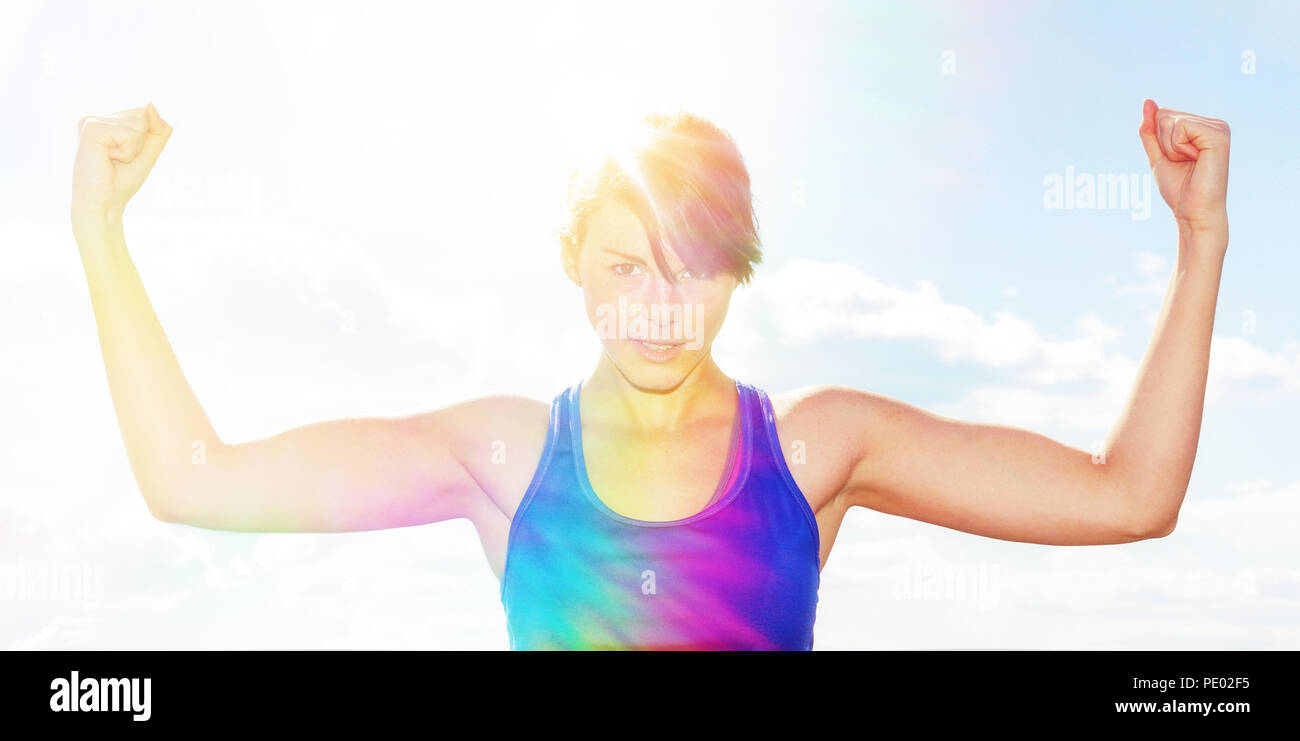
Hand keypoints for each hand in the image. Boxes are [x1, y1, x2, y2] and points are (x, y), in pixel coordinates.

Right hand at [71, 102, 171, 229]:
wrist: (103, 204)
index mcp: (105, 121)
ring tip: (113, 160)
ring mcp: (91, 120)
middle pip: (143, 114)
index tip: (126, 156)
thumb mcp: (148, 153)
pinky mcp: (91, 128)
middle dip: (140, 142)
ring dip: (133, 148)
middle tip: (119, 159)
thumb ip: (157, 130)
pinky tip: (108, 158)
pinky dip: (128, 151)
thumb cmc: (122, 181)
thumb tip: (150, 104)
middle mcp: (96, 117)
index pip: (144, 113)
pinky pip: (130, 133)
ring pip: (138, 122)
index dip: (145, 138)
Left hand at [1137, 99, 1229, 239]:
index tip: (1177, 160)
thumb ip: (1150, 130)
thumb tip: (1147, 101)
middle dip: (1163, 143)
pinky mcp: (1219, 134)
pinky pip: (1181, 127)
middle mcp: (1214, 123)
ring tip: (1190, 163)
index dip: (1159, 141)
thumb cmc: (1179, 187)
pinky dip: (1177, 147)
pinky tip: (1195, 160)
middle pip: (1164, 115)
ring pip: (1169, 121)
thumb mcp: (1158, 155)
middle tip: (1183, 163)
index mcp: (1202, 126)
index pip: (1162, 115)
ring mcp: (1218, 127)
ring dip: (1170, 147)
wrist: (1193, 211)